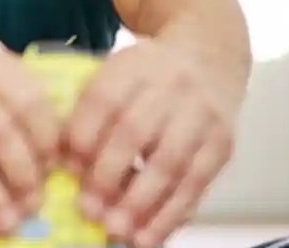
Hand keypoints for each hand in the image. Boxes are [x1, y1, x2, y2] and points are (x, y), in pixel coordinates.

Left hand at [63, 39, 236, 247]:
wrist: (209, 59)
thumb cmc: (147, 79)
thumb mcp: (116, 75)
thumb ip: (90, 113)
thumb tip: (65, 167)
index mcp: (131, 64)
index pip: (103, 98)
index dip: (83, 136)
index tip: (67, 171)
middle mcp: (169, 84)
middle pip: (135, 131)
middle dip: (108, 176)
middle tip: (88, 211)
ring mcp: (201, 113)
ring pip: (170, 163)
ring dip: (142, 204)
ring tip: (119, 232)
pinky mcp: (223, 143)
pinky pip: (197, 183)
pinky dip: (171, 214)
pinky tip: (150, 236)